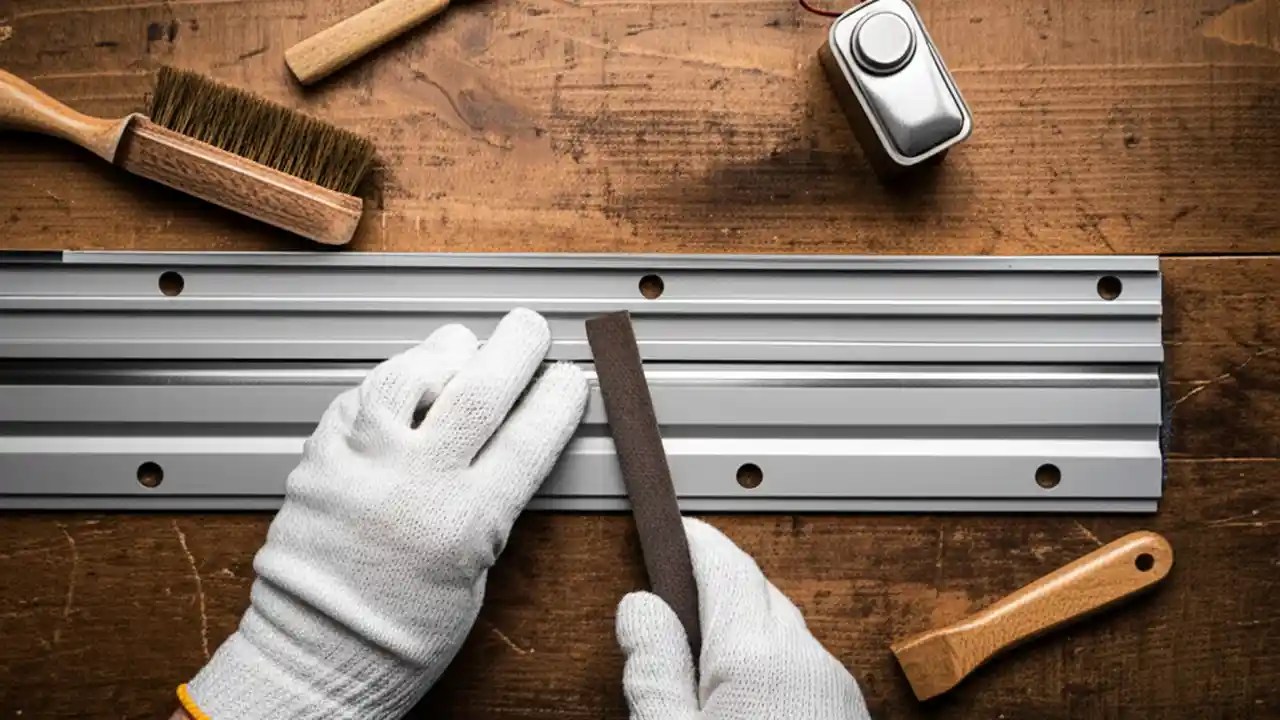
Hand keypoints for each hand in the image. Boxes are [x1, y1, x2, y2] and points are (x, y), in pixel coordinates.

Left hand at [181, 309, 587, 718]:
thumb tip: (504, 441)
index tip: (567, 378)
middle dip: (514, 347)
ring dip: (443, 352)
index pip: (529, 437)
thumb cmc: (400, 635)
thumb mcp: (474, 575)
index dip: (556, 398)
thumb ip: (488, 503)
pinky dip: (389, 383)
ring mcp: (361, 465)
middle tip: (529, 328)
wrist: (317, 656)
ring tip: (460, 348)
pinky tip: (406, 384)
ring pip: (407, 374)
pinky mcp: (320, 459)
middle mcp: (413, 485)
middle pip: (477, 389)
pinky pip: (359, 397)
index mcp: (466, 524)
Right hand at [616, 518, 870, 719]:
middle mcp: (806, 660)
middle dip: (715, 590)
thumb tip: (640, 609)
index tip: (672, 533)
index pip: (725, 565)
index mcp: (756, 658)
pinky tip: (746, 702)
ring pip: (784, 633)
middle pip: (756, 594)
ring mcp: (837, 687)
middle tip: (673, 611)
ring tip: (704, 672)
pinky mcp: (852, 713)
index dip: (694, 543)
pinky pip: (805, 667)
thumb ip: (654, 672)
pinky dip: (773, 666)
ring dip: (745, 633)